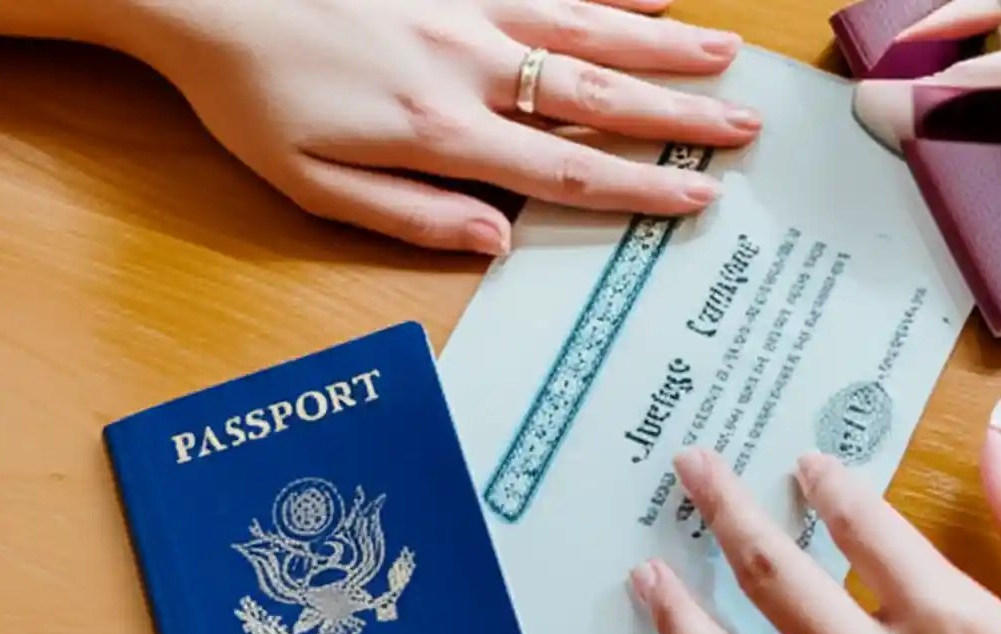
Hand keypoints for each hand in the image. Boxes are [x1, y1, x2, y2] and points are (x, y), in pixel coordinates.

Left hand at [112, 0, 757, 254]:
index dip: (641, 190)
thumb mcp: (312, 184)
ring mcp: (470, 6)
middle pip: (599, 96)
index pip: (567, 173)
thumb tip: (497, 243)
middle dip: (680, 114)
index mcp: (443, 133)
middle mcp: (474, 65)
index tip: (700, 199)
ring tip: (725, 54)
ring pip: (589, 27)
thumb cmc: (252, 96)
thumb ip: (410, 217)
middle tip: (748, 124)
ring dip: (663, 43)